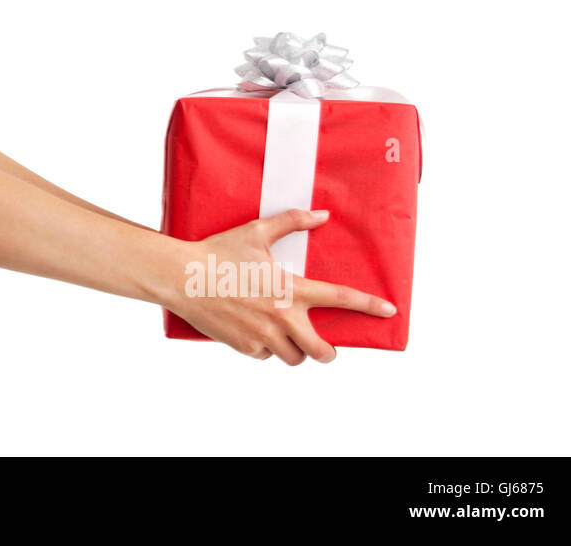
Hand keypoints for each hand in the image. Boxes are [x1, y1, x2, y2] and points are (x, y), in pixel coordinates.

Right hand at [161, 209, 397, 364]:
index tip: (389, 312)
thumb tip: (321, 214)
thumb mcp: (255, 233)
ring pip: (292, 357)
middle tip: (326, 348)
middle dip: (328, 353)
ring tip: (283, 336)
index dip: (369, 306)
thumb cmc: (217, 252)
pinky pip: (265, 355)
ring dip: (293, 350)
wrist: (181, 277)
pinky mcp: (244, 347)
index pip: (340, 299)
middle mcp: (282, 317)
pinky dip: (265, 347)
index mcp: (290, 289)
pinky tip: (254, 331)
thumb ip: (292, 222)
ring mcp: (263, 336)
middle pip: (321, 351)